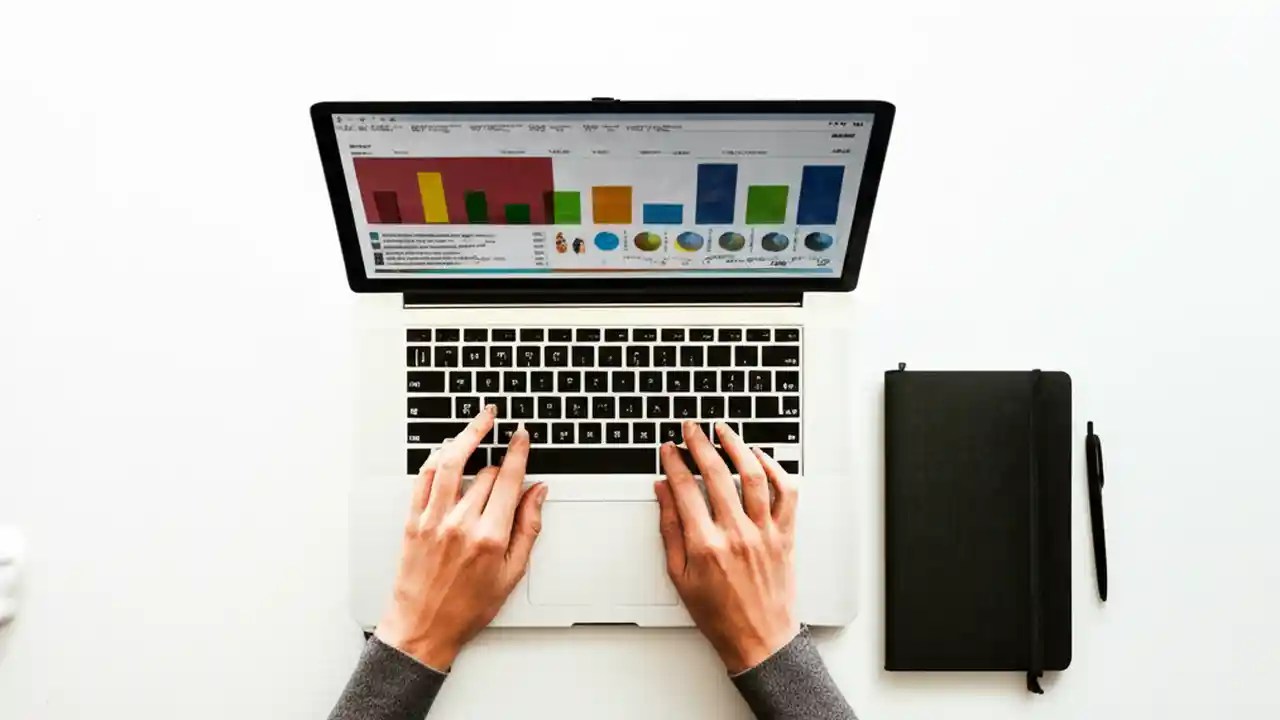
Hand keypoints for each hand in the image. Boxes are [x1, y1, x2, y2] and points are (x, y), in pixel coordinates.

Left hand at [375, 407, 546, 668]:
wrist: (423, 628)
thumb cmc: (467, 608)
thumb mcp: (511, 574)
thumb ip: (528, 529)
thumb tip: (538, 493)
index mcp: (490, 537)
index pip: (509, 479)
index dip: (518, 451)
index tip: (522, 434)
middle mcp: (460, 524)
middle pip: (485, 473)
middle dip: (499, 460)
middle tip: (506, 452)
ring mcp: (433, 521)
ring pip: (450, 463)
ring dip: (466, 436)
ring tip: (479, 420)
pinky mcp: (412, 522)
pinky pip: (423, 479)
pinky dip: (435, 459)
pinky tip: (445, 449)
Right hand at [655, 420, 799, 673]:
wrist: (759, 639)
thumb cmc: (719, 614)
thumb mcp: (680, 576)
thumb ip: (670, 529)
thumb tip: (663, 492)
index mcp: (705, 546)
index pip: (684, 489)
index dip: (673, 463)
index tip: (668, 449)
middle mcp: (736, 535)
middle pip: (715, 474)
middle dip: (700, 444)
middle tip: (691, 429)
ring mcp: (764, 532)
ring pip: (753, 475)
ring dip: (737, 446)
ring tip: (724, 431)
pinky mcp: (784, 535)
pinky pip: (786, 493)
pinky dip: (775, 470)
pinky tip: (761, 458)